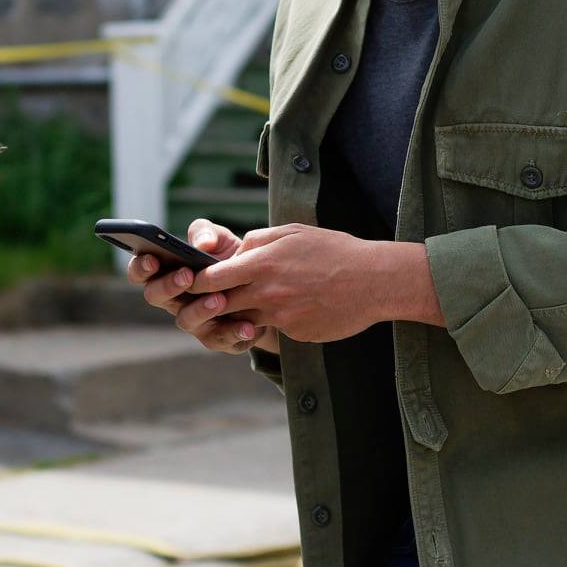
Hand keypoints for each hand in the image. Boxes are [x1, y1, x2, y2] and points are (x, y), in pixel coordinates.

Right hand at [126, 220, 279, 356]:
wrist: (262, 287)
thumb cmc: (231, 259)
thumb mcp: (220, 240)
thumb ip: (206, 233)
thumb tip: (202, 243)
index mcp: (167, 273)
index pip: (141, 272)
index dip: (141, 267)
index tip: (153, 259)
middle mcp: (175, 299)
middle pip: (155, 296)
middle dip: (168, 286)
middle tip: (187, 275)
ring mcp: (194, 321)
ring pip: (186, 320)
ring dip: (200, 310)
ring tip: (220, 299)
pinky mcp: (216, 337)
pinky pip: (220, 339)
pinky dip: (234, 332)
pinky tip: (247, 326)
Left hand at [192, 223, 442, 342]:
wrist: (374, 281)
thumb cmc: (334, 251)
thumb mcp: (293, 233)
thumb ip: (259, 241)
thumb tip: (236, 252)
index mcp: (263, 264)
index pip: (213, 278)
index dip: (199, 281)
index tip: (193, 281)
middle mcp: (267, 294)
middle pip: (223, 304)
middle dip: (214, 302)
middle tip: (212, 297)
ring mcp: (281, 317)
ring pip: (247, 319)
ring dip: (244, 313)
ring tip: (256, 301)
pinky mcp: (296, 334)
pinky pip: (276, 328)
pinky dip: (278, 320)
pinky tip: (297, 307)